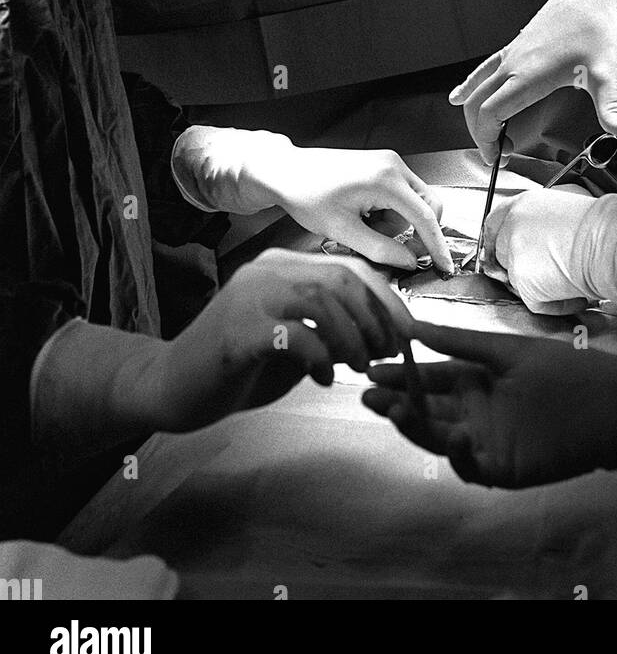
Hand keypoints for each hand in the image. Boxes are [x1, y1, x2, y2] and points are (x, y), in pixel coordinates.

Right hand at [152, 250, 414, 431]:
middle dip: (376, 318)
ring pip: (323, 300)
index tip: (407, 333)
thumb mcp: (294, 346)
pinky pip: (295, 334)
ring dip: (353, 337)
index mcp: (282, 266)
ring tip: (359, 367)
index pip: (350, 268)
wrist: (172, 387)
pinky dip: (320, 358)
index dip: (386, 300)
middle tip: (388, 353)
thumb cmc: (236, 367)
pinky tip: (323, 379)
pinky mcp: (238, 329)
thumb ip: (331, 334)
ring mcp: (250, 296)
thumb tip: (383, 336)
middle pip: (342, 279)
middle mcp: (267, 270)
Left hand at [275, 147, 449, 273]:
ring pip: (414, 203)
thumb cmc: (307, 195)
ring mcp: (389, 162)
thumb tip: (408, 262)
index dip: (437, 245)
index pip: (426, 217)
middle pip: (427, 207)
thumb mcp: (342, 231)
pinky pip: (401, 195)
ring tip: (361, 225)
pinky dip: (389, 211)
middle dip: (412, 232)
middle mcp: (393, 165)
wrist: (288, 171)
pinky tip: (363, 214)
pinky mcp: (383, 165)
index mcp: (386, 179)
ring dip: (395, 223)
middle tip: (384, 244)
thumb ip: (380, 249)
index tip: (444, 265)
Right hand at [363, 323, 616, 488]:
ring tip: (395, 410)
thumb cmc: (565, 372)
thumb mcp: (507, 350)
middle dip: (396, 403)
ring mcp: (486, 442)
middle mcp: (474, 413)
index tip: (371, 369)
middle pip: (426, 411)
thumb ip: (461, 341)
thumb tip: (412, 327)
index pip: (428, 380)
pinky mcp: (503, 468)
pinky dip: (459, 456)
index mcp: (474, 381)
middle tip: (368, 394)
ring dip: (416, 427)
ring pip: (439, 438)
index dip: (400, 376)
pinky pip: (470, 467)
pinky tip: (455, 436)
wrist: (614, 406)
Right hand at [449, 0, 616, 162]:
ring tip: (488, 136)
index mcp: (528, 75)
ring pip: (476, 88)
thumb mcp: (608, 72)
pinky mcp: (514, 48)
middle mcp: (512, 64)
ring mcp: (510, 55)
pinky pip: (482, 71)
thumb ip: (612, 107)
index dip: (487, 140)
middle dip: (480, 135)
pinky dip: (469, 88)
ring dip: (475, 115)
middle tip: (497, 155)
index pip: (490, 114)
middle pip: (477, 105)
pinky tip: (458, 96)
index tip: (498, 160)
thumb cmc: (599, 29)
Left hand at [481, 185, 596, 313]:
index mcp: (522, 204)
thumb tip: (543, 234)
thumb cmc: (602, 224)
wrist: (611, 242)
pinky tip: (577, 294)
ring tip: (570, 280)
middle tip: (547, 273)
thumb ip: (542, 219)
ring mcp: (515, 256)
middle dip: (522, 268)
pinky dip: (556, 305)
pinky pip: (536, 304)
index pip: (493, 225)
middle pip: (502, 256)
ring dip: (541, 286)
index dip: (499, 241)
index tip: (504, 253)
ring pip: (518, 281)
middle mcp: (512, 227)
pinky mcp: (524, 283)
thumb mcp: (566, 205)